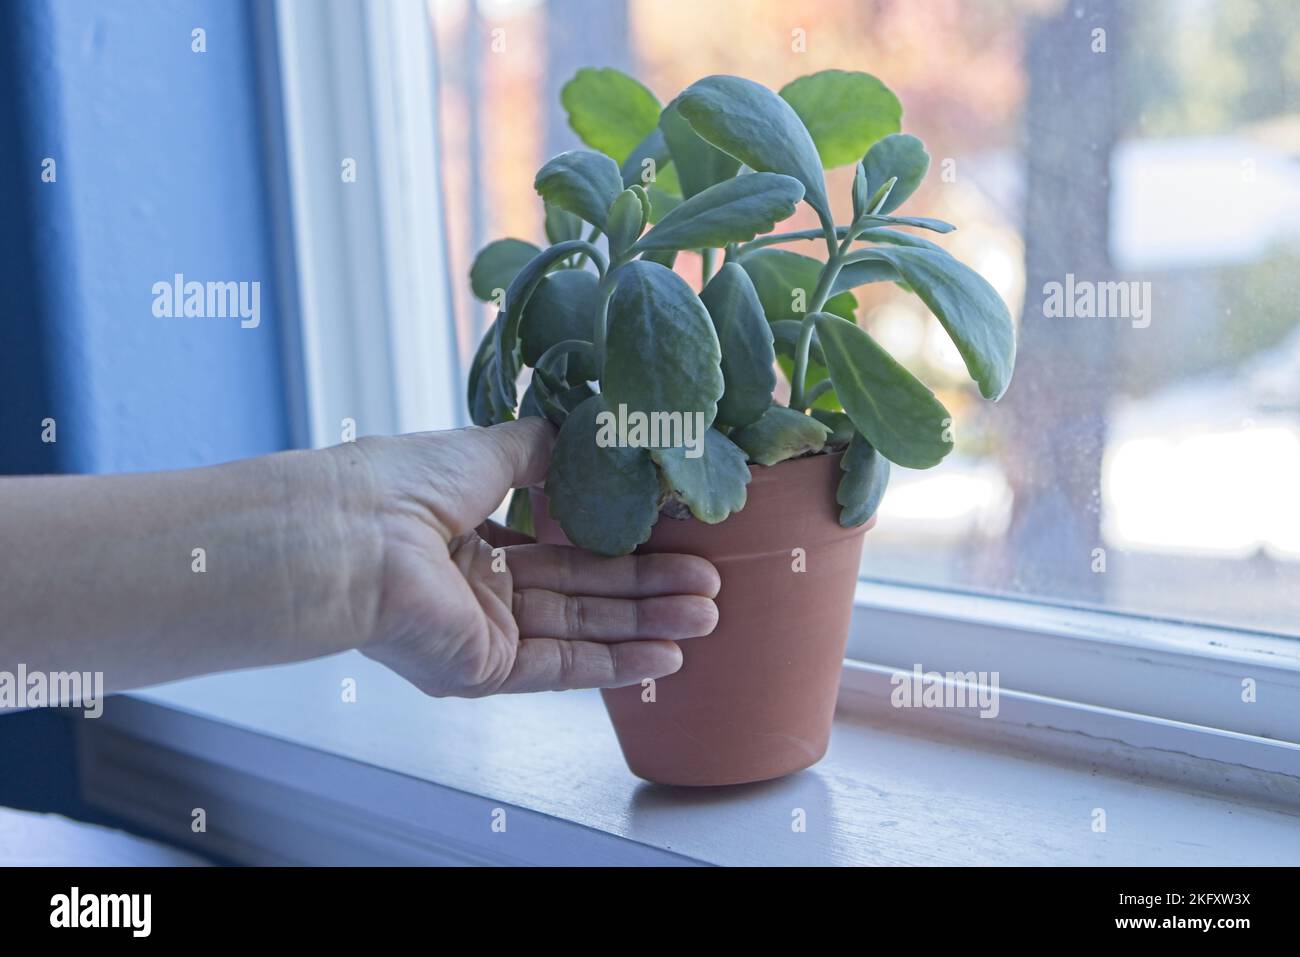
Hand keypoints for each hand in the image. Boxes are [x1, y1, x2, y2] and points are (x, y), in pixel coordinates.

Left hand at [341, 419, 719, 696]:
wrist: (355, 536)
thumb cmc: (405, 483)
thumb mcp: (487, 450)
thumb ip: (536, 451)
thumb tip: (578, 439)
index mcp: (471, 538)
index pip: (559, 550)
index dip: (617, 547)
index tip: (670, 539)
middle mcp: (478, 590)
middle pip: (582, 591)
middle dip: (648, 589)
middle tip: (710, 584)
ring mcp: (482, 633)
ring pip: (582, 628)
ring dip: (646, 624)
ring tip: (709, 615)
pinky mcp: (484, 670)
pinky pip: (561, 667)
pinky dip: (616, 665)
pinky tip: (667, 656)